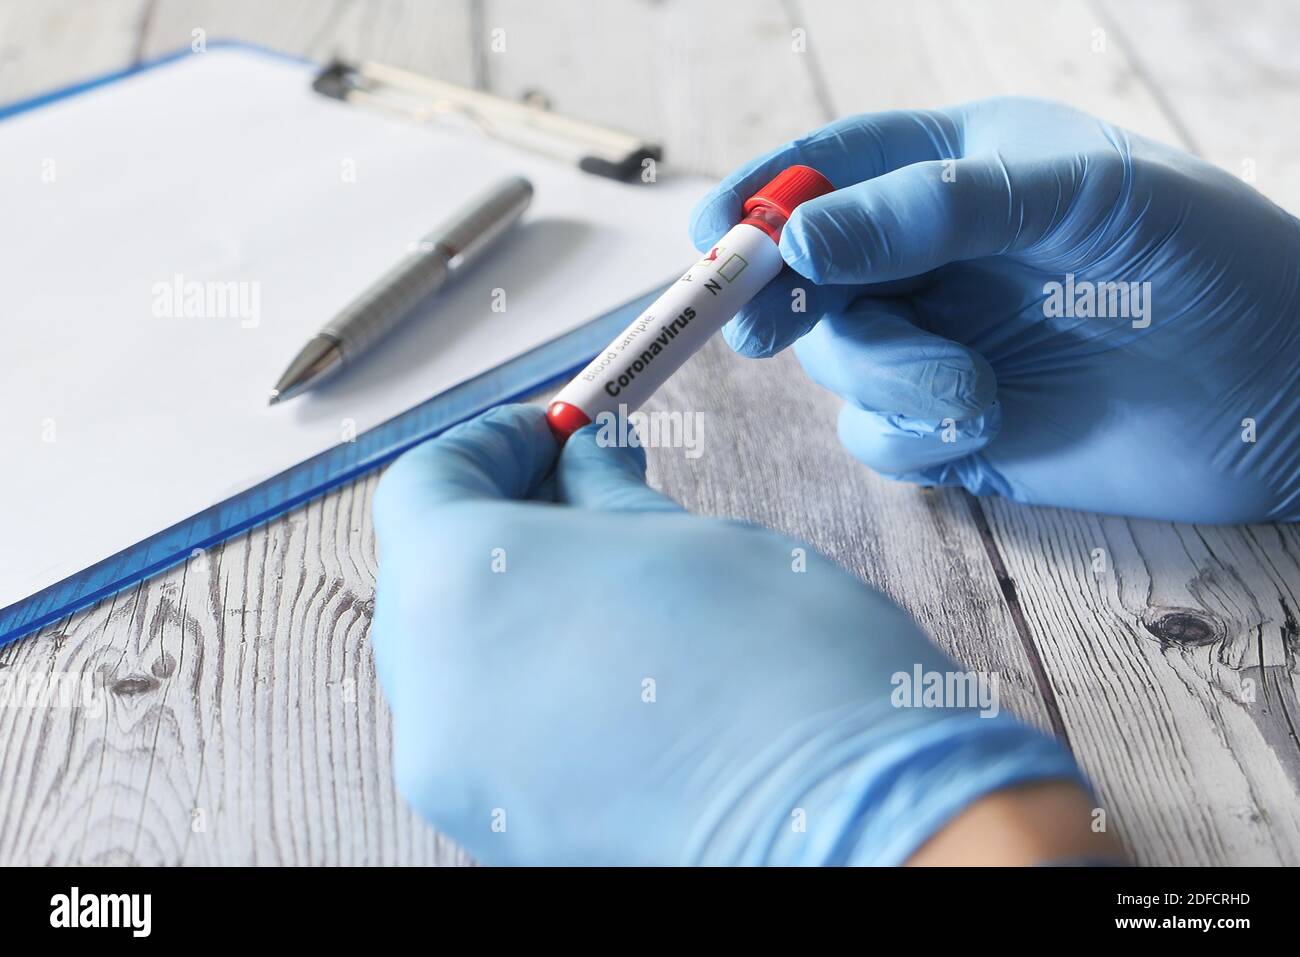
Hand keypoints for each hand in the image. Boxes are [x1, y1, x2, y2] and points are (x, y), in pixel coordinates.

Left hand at [370, 404, 1082, 864]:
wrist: (853, 829)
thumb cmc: (789, 676)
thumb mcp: (689, 539)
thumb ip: (603, 497)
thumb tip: (578, 471)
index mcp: (464, 589)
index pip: (425, 485)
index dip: (491, 444)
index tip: (553, 436)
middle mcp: (435, 692)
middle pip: (427, 574)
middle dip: (503, 521)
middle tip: (585, 492)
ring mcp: (462, 778)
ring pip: (456, 661)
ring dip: (516, 608)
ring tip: (610, 586)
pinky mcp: (503, 835)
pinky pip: (489, 732)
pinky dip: (529, 684)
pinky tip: (611, 667)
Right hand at [691, 97, 1299, 522]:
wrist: (1287, 401)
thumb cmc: (1212, 266)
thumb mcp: (1086, 200)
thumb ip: (941, 204)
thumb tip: (800, 238)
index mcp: (961, 169)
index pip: (835, 168)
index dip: (764, 197)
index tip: (711, 236)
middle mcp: (937, 257)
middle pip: (812, 273)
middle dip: (784, 299)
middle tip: (762, 330)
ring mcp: (940, 343)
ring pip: (840, 360)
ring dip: (883, 376)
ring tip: (968, 392)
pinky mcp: (952, 429)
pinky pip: (877, 435)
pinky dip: (909, 435)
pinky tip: (979, 428)